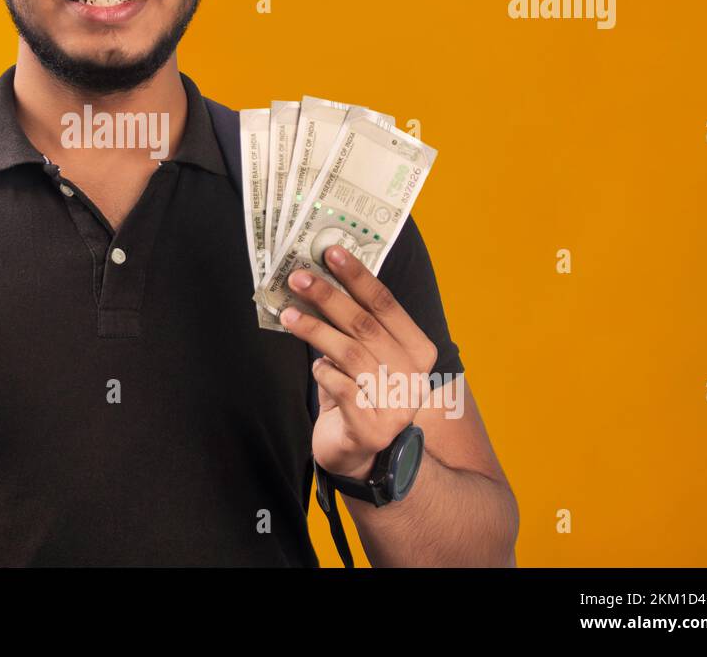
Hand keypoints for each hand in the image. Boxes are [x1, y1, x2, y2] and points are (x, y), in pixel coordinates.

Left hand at [281, 244, 438, 480]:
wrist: (361, 454)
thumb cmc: (359, 393)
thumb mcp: (364, 354)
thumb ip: (354, 322)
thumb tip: (321, 275)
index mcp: (418, 350)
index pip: (386, 303)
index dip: (358, 276)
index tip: (330, 251)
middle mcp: (413, 376)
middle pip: (365, 325)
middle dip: (328, 296)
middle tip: (297, 277)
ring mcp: (395, 404)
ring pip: (350, 353)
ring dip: (315, 330)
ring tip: (288, 315)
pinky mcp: (371, 428)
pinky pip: (341, 387)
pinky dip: (324, 372)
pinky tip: (315, 367)